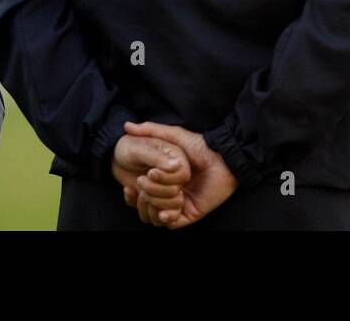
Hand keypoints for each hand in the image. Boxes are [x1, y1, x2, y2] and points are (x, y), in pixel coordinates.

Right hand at [123, 121, 237, 229]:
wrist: (222, 157)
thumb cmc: (199, 146)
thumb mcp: (172, 136)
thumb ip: (150, 130)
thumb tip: (126, 126)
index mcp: (164, 179)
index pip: (142, 192)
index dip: (132, 193)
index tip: (128, 186)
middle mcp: (170, 193)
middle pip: (147, 206)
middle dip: (141, 199)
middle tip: (141, 186)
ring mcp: (180, 204)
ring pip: (157, 216)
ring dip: (151, 208)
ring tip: (149, 196)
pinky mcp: (190, 213)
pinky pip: (172, 223)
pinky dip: (166, 218)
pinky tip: (164, 210)